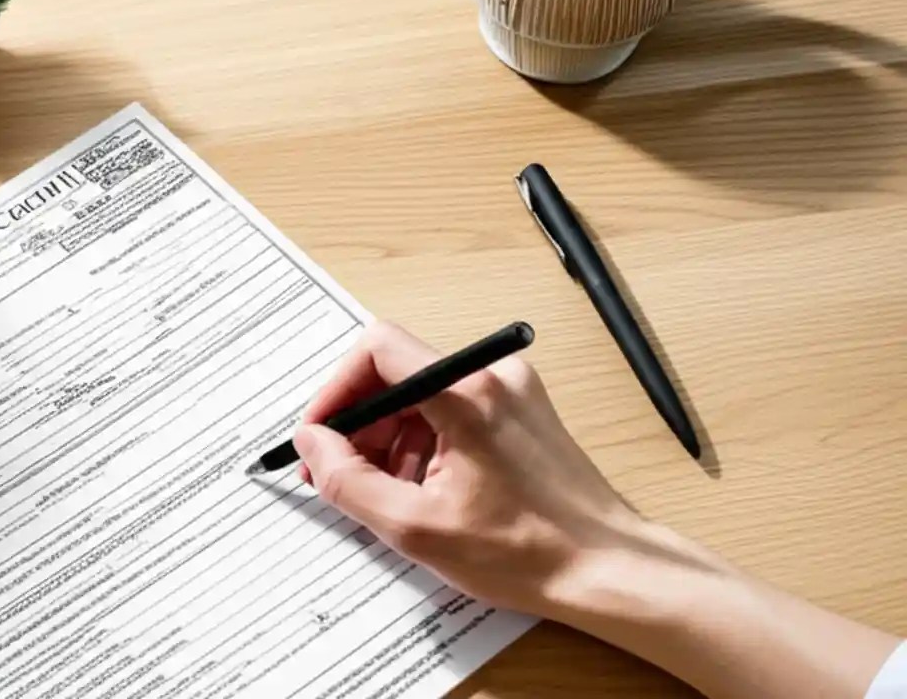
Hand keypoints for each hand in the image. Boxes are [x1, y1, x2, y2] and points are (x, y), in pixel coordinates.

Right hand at [294, 321, 644, 615]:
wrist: (605, 568)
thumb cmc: (526, 553)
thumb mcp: (416, 528)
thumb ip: (349, 481)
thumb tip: (313, 444)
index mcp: (467, 395)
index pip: (378, 350)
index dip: (337, 389)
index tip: (321, 433)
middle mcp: (492, 377)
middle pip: (398, 372)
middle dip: (360, 421)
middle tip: (337, 472)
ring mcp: (512, 391)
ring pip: (423, 394)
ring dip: (391, 437)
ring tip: (383, 492)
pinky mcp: (522, 410)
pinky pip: (453, 410)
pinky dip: (425, 442)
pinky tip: (422, 489)